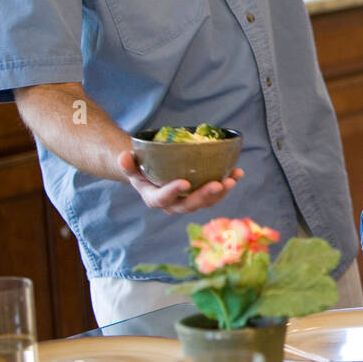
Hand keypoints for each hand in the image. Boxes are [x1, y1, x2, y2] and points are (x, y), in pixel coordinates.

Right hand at [118, 150, 241, 215]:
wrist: (153, 174)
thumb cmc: (142, 168)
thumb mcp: (132, 166)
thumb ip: (128, 164)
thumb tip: (124, 156)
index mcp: (155, 199)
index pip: (163, 199)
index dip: (173, 192)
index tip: (184, 183)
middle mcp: (174, 205)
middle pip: (190, 204)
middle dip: (205, 195)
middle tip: (218, 184)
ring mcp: (189, 201)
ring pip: (207, 202)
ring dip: (221, 192)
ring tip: (232, 179)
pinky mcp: (202, 196)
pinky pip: (216, 193)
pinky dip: (228, 183)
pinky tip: (238, 173)